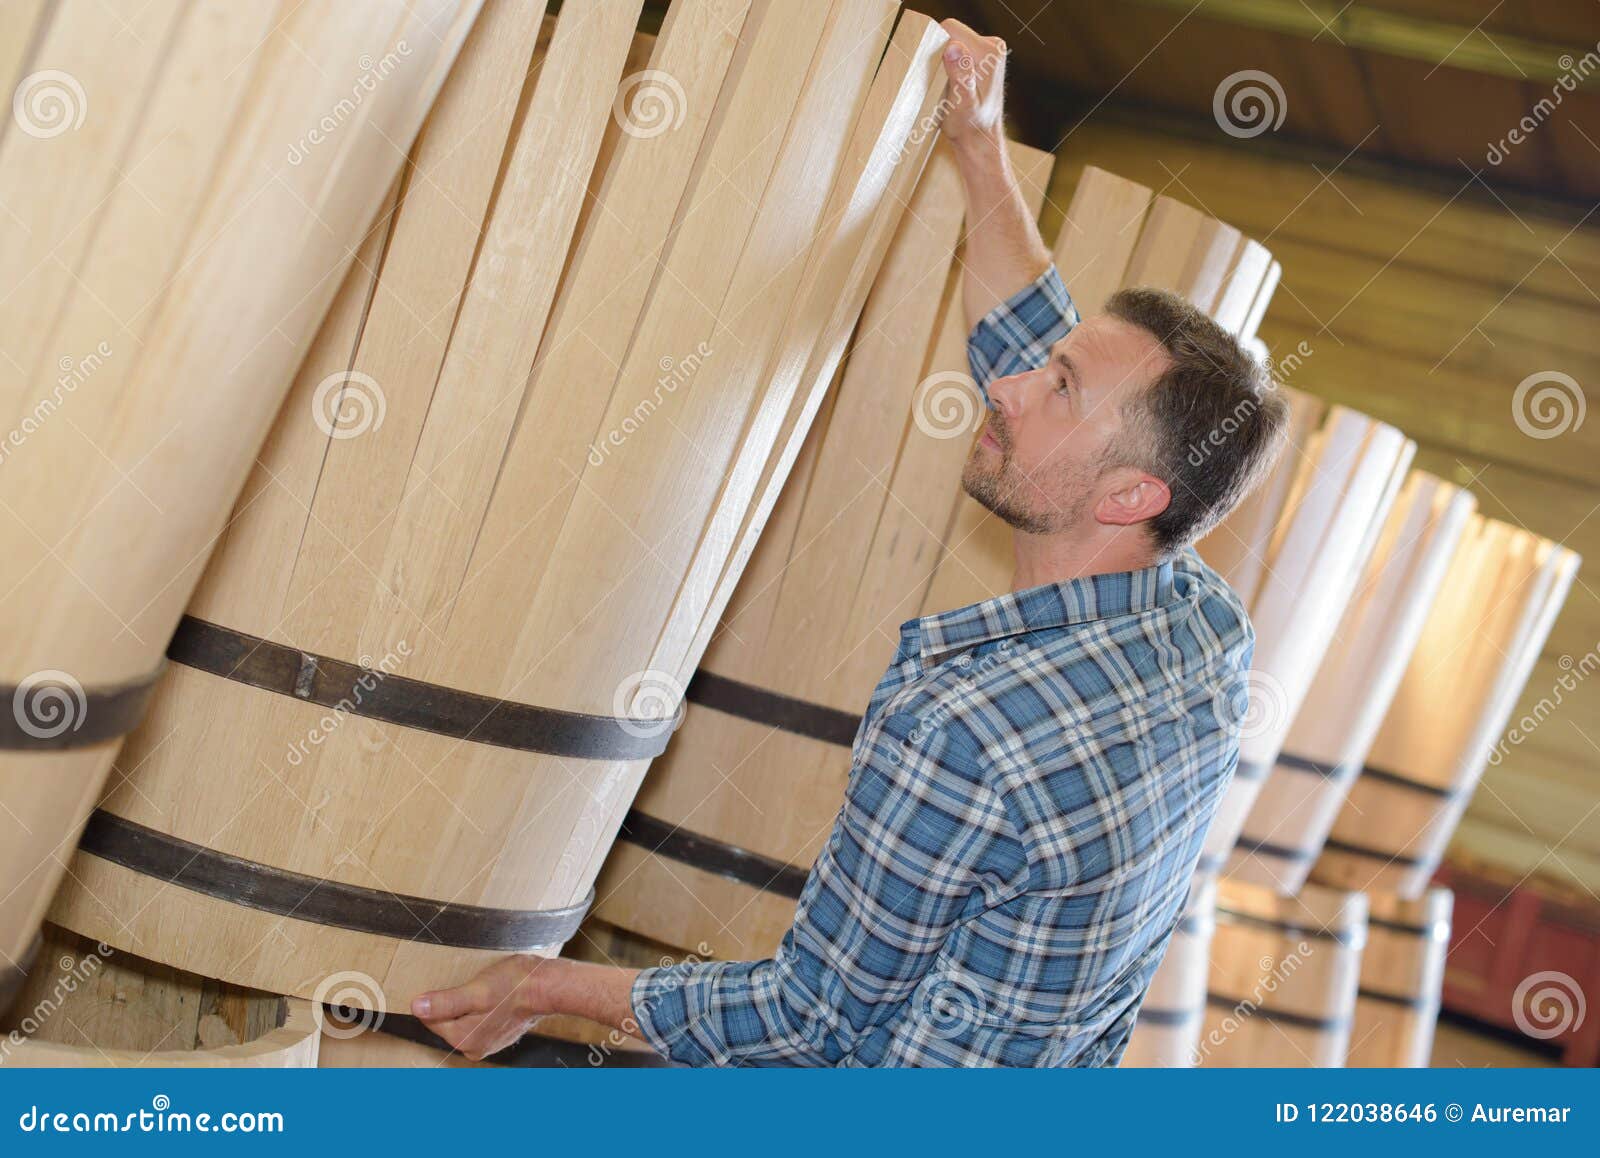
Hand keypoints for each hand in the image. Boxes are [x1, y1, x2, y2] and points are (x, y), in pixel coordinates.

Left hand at [411, 954, 548, 1060]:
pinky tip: (488, 994)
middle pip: (446, 1021)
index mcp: (464, 1039)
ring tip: (477, 986)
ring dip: (464, 1004)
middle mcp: (473, 1047)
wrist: (547, 987)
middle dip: (450, 1002)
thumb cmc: (514, 986)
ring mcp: (486, 1042)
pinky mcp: (497, 1033)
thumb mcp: (477, 990)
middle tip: (464, 982)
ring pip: (462, 1020)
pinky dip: (478, 1007)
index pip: (432, 1019)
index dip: (436, 998)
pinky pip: (477, 1020)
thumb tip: (417, 1007)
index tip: (448, 982)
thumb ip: (446, 1002)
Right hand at [938, 18, 1006, 150]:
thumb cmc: (969, 127)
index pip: (951, 29)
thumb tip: (954, 49)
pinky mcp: (982, 56)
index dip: (936, 47)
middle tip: (942, 83)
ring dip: (943, 60)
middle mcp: (992, 46)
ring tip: (947, 85)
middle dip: (940, 54)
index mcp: (988, 53)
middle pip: (951, 32)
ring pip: (952, 40)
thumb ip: (961, 77)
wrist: (980, 139)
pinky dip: (948, 63)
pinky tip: (951, 83)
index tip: (936, 73)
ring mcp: (988, 50)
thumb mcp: (962, 105)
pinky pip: (957, 49)